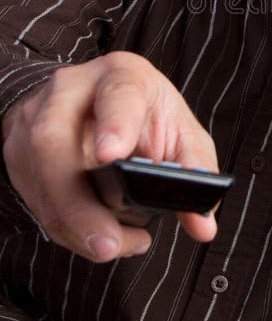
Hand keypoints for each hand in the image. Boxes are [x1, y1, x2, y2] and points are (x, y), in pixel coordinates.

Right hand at [2, 52, 218, 260]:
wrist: (96, 101)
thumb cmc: (144, 115)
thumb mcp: (180, 132)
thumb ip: (197, 172)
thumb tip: (203, 224)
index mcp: (121, 76)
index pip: (118, 94)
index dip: (115, 123)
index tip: (112, 154)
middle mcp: (72, 89)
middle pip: (57, 141)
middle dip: (79, 203)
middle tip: (109, 242)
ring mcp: (37, 116)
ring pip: (41, 176)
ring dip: (74, 224)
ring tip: (113, 245)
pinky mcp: (18, 147)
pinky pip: (34, 197)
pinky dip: (64, 226)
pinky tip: (93, 235)